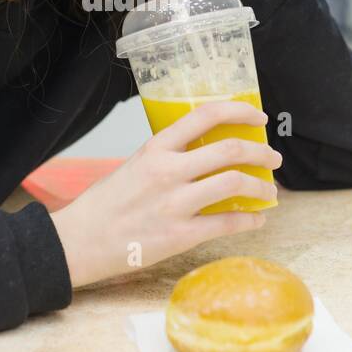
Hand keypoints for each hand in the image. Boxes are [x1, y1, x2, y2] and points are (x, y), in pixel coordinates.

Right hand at [48, 100, 282, 287]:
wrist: (79, 241)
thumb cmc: (103, 205)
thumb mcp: (133, 166)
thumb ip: (167, 158)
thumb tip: (204, 156)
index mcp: (156, 148)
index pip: (205, 115)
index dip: (240, 111)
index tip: (258, 117)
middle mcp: (168, 171)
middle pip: (231, 150)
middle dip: (262, 152)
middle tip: (273, 158)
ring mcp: (175, 203)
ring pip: (235, 183)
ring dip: (261, 187)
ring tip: (270, 191)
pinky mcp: (179, 235)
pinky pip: (226, 224)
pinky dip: (249, 220)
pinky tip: (257, 220)